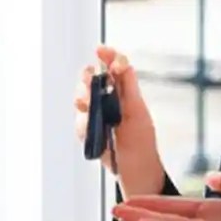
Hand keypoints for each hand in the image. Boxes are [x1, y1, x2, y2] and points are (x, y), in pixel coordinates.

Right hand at [73, 45, 165, 196]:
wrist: (134, 169)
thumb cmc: (141, 140)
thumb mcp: (137, 111)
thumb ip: (128, 87)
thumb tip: (121, 63)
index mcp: (124, 90)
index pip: (114, 66)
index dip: (107, 56)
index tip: (100, 51)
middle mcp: (108, 99)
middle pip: (91, 77)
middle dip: (87, 76)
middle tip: (90, 79)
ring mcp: (96, 114)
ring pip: (81, 96)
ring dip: (82, 98)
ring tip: (88, 105)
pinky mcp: (88, 129)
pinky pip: (79, 121)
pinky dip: (84, 124)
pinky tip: (93, 131)